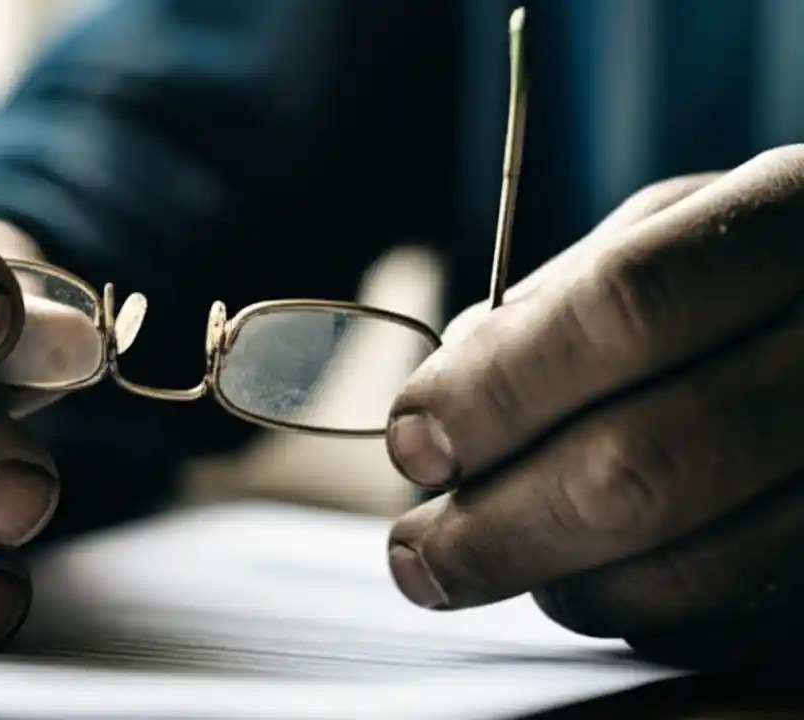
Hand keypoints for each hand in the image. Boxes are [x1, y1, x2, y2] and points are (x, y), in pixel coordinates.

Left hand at [385, 145, 803, 666]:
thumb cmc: (750, 264)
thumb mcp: (665, 233)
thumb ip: (551, 307)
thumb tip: (437, 413)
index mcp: (791, 221)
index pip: (623, 312)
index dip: (496, 389)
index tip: (412, 443)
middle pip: (640, 467)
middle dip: (494, 529)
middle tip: (415, 555)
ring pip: (690, 568)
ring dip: (559, 582)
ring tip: (498, 562)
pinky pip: (734, 619)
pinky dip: (640, 610)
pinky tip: (600, 573)